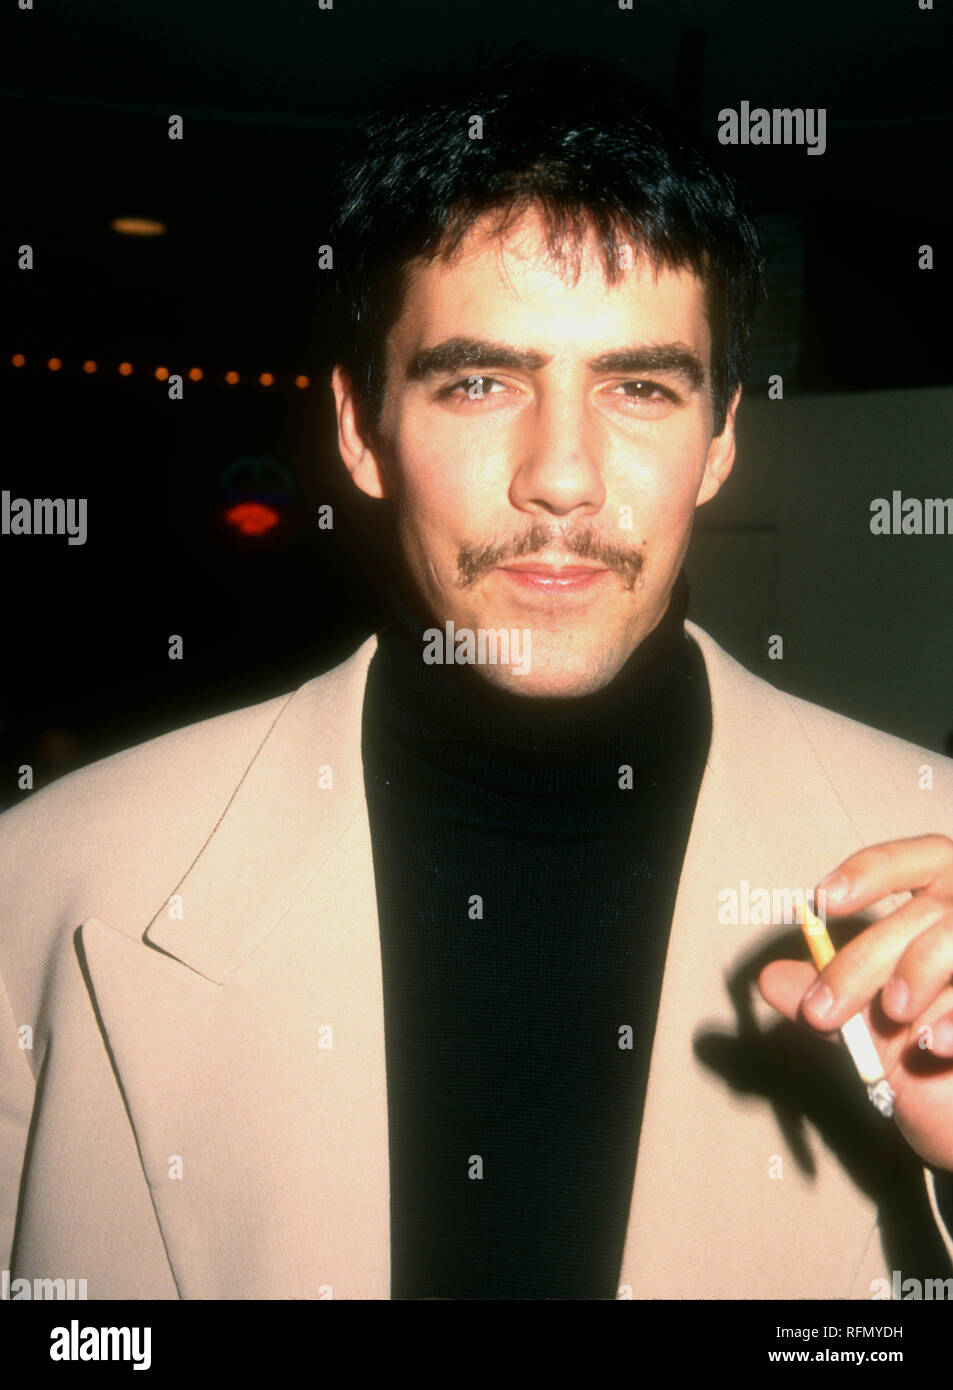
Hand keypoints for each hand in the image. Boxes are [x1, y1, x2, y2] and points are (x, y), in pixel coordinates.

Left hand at [758, 834, 952, 1171]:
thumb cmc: (937, 1069)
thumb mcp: (874, 1036)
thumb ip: (832, 1001)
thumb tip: (770, 978)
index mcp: (949, 911)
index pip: (918, 859)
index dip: (873, 870)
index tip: (822, 899)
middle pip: (928, 910)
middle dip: (863, 960)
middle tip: (822, 1011)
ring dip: (916, 970)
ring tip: (892, 1015)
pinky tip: (937, 1044)